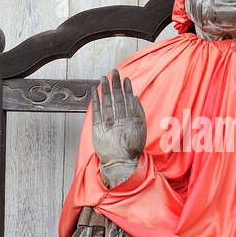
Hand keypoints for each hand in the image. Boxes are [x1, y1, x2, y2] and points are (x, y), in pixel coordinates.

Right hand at [92, 70, 146, 187]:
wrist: (120, 164)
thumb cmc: (132, 151)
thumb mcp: (140, 131)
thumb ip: (137, 113)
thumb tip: (135, 97)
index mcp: (129, 119)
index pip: (127, 100)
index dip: (126, 89)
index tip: (125, 78)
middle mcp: (118, 120)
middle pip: (116, 98)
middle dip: (115, 85)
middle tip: (114, 72)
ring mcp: (108, 123)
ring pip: (106, 103)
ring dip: (105, 91)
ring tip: (104, 79)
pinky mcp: (97, 128)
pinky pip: (96, 112)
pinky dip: (95, 102)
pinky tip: (95, 92)